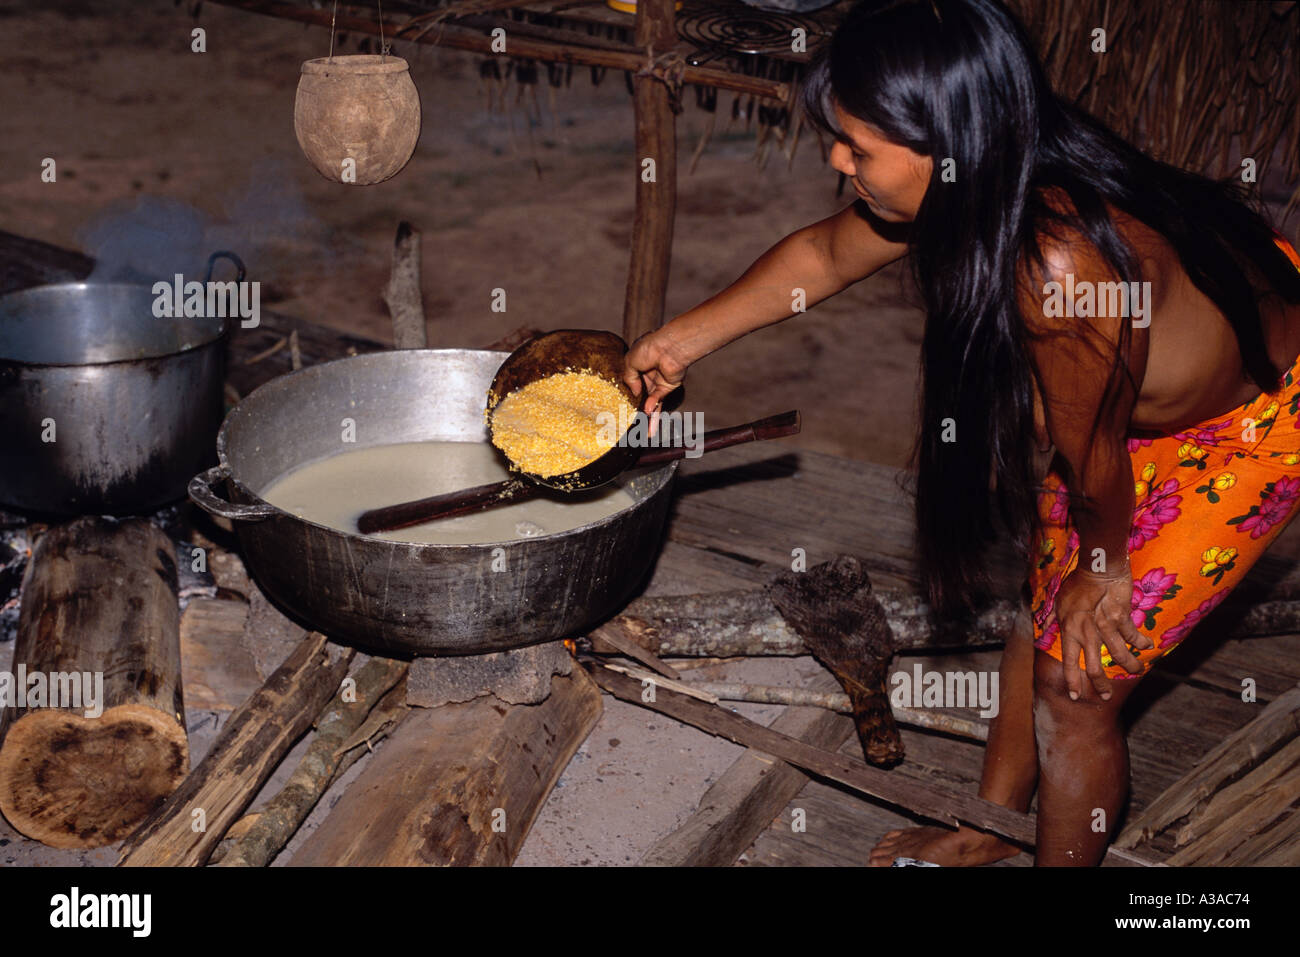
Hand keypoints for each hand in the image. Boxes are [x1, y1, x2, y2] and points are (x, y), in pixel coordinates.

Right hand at [622, 325, 693, 436]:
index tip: (621, 404)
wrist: (669, 347)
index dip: (627, 392)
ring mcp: (659, 380)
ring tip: (644, 430)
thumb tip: (634, 392)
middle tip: (631, 421)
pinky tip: (646, 411)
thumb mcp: (629, 361)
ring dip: (647, 414)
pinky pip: (658, 399)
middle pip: (641, 394)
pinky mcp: (668, 386)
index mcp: (638, 364)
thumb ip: (629, 378)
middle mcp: (648, 373)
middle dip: (637, 407)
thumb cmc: (649, 348)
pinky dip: (652, 405)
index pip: (631, 381)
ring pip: (651, 400)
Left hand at [1045, 562, 1152, 700]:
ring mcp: (1106, 628)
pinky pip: (1133, 636)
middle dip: (1101, 686)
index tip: (1075, 696)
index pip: (1069, 662)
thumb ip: (1053, 616)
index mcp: (1070, 630)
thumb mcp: (1059, 600)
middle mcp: (1087, 633)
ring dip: (1130, 666)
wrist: (1097, 569)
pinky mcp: (1122, 619)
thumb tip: (1045, 624)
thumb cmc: (1076, 583)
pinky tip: (1147, 645)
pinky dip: (1142, 642)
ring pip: (1119, 656)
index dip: (1072, 681)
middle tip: (1106, 696)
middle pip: (1094, 668)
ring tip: (1136, 670)